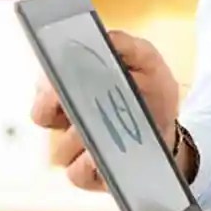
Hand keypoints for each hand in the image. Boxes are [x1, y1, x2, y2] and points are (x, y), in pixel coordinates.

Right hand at [31, 30, 180, 190]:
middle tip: (79, 104)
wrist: (169, 129)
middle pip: (42, 114)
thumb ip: (127, 46)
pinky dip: (87, 164)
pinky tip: (102, 155)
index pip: (44, 83)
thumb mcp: (147, 62)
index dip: (48, 84)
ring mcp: (74, 146)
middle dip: (57, 108)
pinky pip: (76, 172)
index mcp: (74, 85)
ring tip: (106, 130)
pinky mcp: (87, 173)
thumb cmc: (152, 91)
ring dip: (83, 137)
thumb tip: (106, 37)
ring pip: (60, 145)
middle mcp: (67, 116)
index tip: (59, 81)